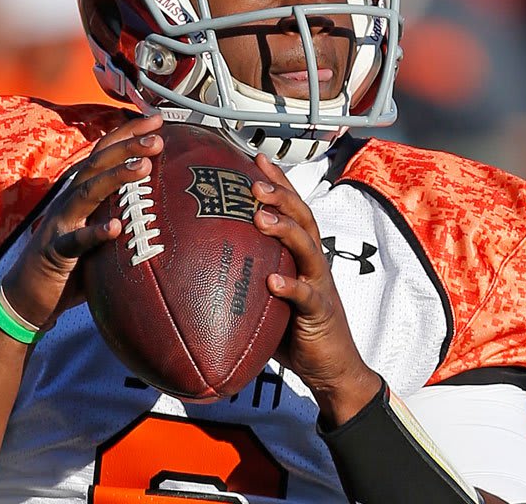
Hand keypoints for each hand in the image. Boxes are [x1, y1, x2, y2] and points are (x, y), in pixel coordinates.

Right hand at [0, 114, 163, 330]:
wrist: (26, 299)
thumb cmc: (69, 266)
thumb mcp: (98, 236)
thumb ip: (121, 218)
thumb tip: (164, 211)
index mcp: (80, 194)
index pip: (104, 154)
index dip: (128, 134)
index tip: (156, 119)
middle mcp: (69, 201)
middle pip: (97, 164)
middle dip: (128, 146)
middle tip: (158, 137)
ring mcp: (60, 224)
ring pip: (88, 193)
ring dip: (116, 177)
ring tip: (144, 167)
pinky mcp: (55, 252)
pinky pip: (76, 242)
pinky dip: (95, 234)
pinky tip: (115, 228)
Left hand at [250, 153, 380, 423]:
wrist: (332, 369)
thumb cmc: (294, 331)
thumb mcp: (265, 299)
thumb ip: (243, 279)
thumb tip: (194, 268)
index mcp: (301, 254)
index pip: (291, 208)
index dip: (277, 181)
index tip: (254, 157)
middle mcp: (313, 262)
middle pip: (301, 217)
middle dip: (280, 195)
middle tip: (253, 182)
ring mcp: (320, 284)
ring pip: (307, 247)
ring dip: (284, 229)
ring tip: (260, 218)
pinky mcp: (321, 312)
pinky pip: (307, 296)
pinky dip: (291, 287)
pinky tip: (273, 282)